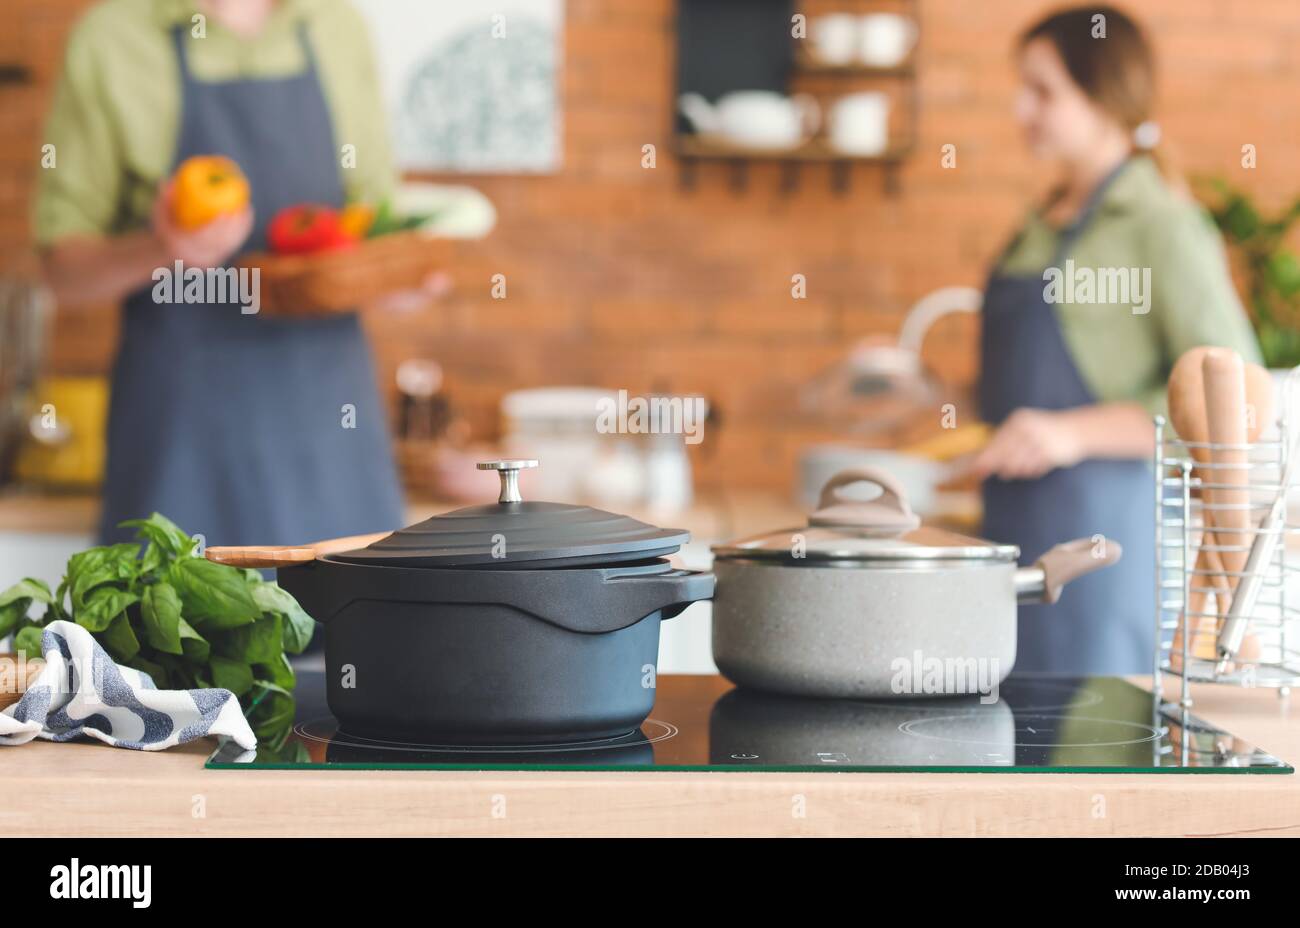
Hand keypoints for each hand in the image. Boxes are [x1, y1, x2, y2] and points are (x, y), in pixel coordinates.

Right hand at [151, 180, 253, 267]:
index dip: (216, 227)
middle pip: (221, 243)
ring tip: (247, 209)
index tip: (225, 212)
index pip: (203, 239)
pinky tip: (247, 215)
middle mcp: (197, 257)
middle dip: (234, 227)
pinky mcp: (218, 259)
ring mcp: (209, 260)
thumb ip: (164, 198)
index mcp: (181, 248)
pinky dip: (242, 231)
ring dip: (241, 227)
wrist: (168, 250)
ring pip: (230, 245)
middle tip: (241, 209)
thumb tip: (169, 180)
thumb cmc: (165, 226)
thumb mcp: (159, 212)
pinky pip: (233, 245)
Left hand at [969, 408, 1084, 481]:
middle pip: (1004, 456)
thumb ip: (1006, 442)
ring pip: (1017, 465)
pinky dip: (1031, 471)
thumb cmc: (1044, 431)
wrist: (1076, 429)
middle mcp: (1027, 429)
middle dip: (998, 468)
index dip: (985, 459)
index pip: (996, 443)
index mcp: (1018, 421)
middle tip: (1001, 474)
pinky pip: (1032, 469)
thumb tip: (983, 461)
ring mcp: (1039, 440)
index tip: (975, 471)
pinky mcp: (1050, 453)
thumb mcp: (1025, 429)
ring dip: (1018, 470)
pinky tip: (1037, 465)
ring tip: (1026, 466)